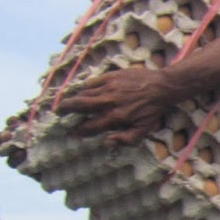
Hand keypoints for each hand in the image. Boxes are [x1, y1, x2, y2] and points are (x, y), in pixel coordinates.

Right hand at [54, 66, 183, 145]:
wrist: (162, 87)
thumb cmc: (152, 111)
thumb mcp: (143, 130)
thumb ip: (126, 140)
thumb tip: (107, 142)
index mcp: (115, 117)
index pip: (90, 126)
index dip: (78, 131)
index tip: (71, 133)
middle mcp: (109, 102)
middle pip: (79, 105)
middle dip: (65, 109)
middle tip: (57, 112)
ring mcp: (109, 88)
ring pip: (84, 94)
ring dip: (74, 99)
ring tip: (67, 102)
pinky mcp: (111, 77)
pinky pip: (92, 82)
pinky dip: (85, 87)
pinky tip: (83, 91)